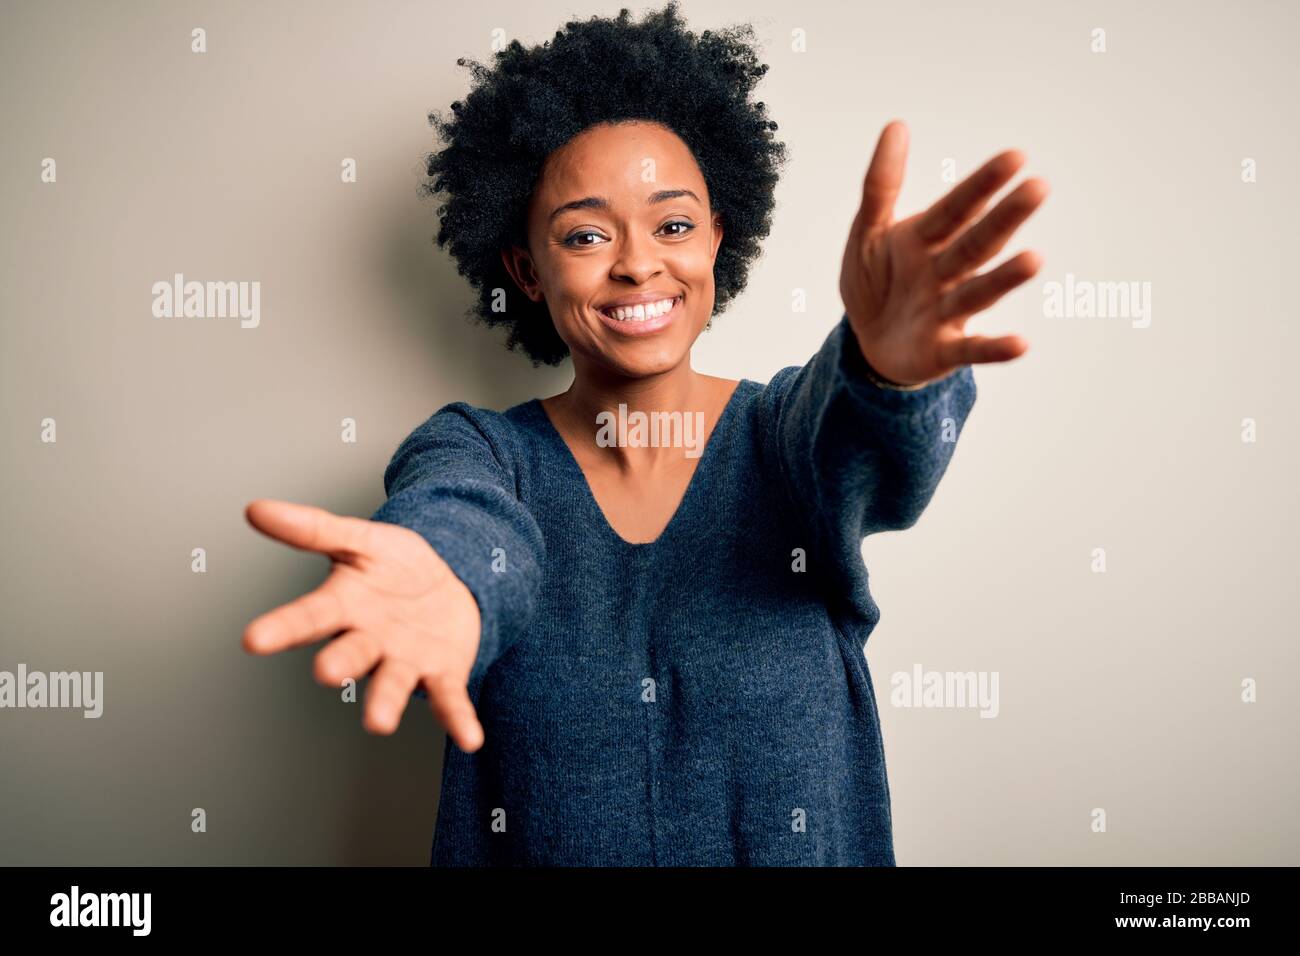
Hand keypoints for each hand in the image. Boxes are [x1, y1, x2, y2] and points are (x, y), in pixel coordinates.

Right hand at [241, 499, 484, 750]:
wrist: (449, 581)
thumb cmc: (394, 567)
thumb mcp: (359, 538)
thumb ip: (311, 528)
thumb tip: (256, 508)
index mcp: (344, 606)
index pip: (308, 616)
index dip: (281, 627)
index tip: (252, 639)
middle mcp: (369, 640)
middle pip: (350, 653)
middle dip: (339, 664)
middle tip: (326, 673)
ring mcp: (405, 660)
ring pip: (393, 684)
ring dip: (386, 703)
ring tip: (378, 723)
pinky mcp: (442, 674)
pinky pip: (448, 699)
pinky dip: (458, 719)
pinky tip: (470, 738)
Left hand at [839, 120, 1048, 386]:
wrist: (868, 343)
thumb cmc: (876, 281)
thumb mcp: (868, 231)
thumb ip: (880, 185)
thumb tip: (897, 125)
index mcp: (927, 239)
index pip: (957, 208)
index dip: (981, 184)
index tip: (1016, 156)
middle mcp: (945, 272)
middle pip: (976, 243)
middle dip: (1004, 218)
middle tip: (1038, 187)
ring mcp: (948, 311)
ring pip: (978, 292)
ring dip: (1005, 278)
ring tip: (1035, 259)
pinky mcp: (943, 351)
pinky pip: (971, 351)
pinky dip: (995, 349)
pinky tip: (1022, 344)